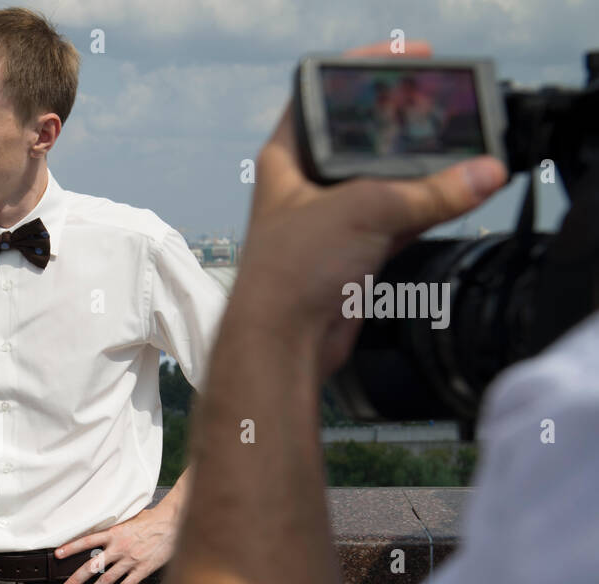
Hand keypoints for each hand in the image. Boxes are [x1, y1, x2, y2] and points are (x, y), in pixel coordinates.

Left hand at [55, 502, 180, 583]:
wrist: (173, 524)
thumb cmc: (150, 520)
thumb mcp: (127, 520)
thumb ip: (113, 529)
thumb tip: (98, 532)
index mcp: (114, 533)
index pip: (87, 541)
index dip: (71, 548)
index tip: (57, 555)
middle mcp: (119, 548)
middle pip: (92, 567)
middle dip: (76, 580)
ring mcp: (130, 560)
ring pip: (106, 581)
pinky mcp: (142, 570)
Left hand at [237, 39, 507, 380]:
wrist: (281, 344)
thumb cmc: (292, 272)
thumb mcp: (365, 211)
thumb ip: (429, 192)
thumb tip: (482, 175)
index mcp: (287, 158)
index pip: (322, 97)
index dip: (361, 73)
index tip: (407, 61)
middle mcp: (305, 185)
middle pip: (359, 140)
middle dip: (401, 125)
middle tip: (443, 106)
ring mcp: (329, 220)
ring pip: (384, 182)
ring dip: (421, 172)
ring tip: (463, 148)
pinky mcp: (352, 253)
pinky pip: (398, 220)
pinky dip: (427, 209)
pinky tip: (460, 194)